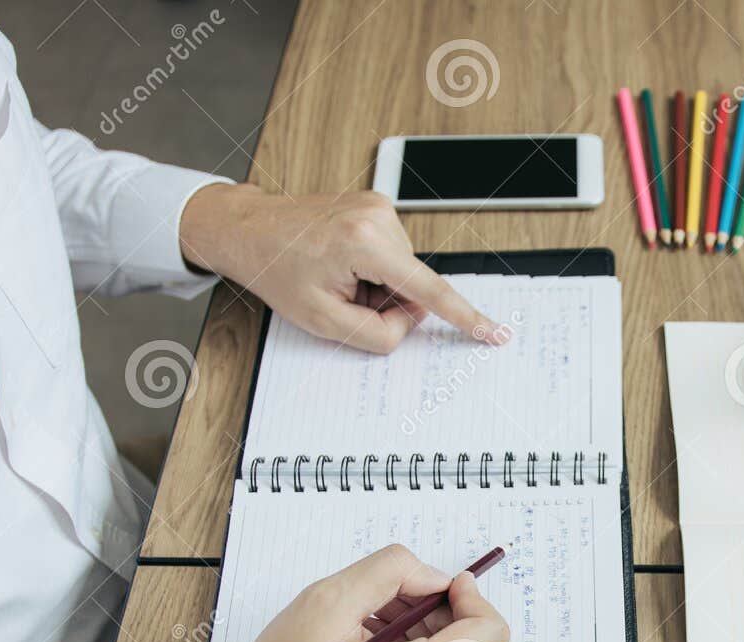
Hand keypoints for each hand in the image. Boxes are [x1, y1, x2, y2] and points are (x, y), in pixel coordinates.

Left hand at [179, 183, 508, 352]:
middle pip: (413, 285)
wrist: (250, 229)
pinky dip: (373, 270)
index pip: (428, 290)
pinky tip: (343, 265)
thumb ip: (375, 334)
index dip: (464, 317)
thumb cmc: (277, 269)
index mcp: (364, 243)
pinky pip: (392, 255)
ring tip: (337, 277)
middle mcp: (379, 216)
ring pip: (403, 271)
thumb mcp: (322, 320)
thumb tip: (409, 324)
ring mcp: (379, 206)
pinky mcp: (376, 206)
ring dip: (377, 287)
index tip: (493, 332)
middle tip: (343, 298)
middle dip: (386, 303)